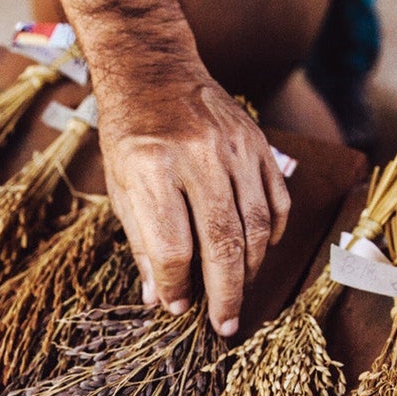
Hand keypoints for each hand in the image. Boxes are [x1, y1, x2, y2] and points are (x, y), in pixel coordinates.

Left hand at [97, 72, 290, 336]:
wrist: (153, 70)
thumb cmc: (129, 134)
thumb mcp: (119, 188)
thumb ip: (143, 243)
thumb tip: (161, 298)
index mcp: (152, 168)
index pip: (174, 248)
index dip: (177, 286)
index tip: (176, 306)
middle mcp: (198, 157)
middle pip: (222, 243)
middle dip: (225, 294)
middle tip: (225, 325)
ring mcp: (234, 148)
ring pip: (256, 227)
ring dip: (250, 270)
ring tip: (238, 294)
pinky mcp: (258, 144)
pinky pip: (276, 202)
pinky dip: (271, 235)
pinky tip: (257, 252)